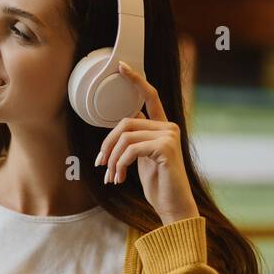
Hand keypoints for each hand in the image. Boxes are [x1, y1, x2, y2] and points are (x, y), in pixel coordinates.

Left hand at [94, 62, 198, 224]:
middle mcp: (169, 127)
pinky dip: (120, 165)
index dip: (136, 80)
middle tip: (100, 164)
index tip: (121, 67)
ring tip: (111, 176)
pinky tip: (119, 178)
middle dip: (107, 144)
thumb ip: (134, 142)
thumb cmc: (158, 186)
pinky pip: (131, 150)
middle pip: (126, 122)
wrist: (173, 206)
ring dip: (112, 159)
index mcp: (163, 127)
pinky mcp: (166, 148)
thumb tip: (116, 135)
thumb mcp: (142, 160)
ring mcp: (169, 136)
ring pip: (126, 137)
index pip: (150, 97)